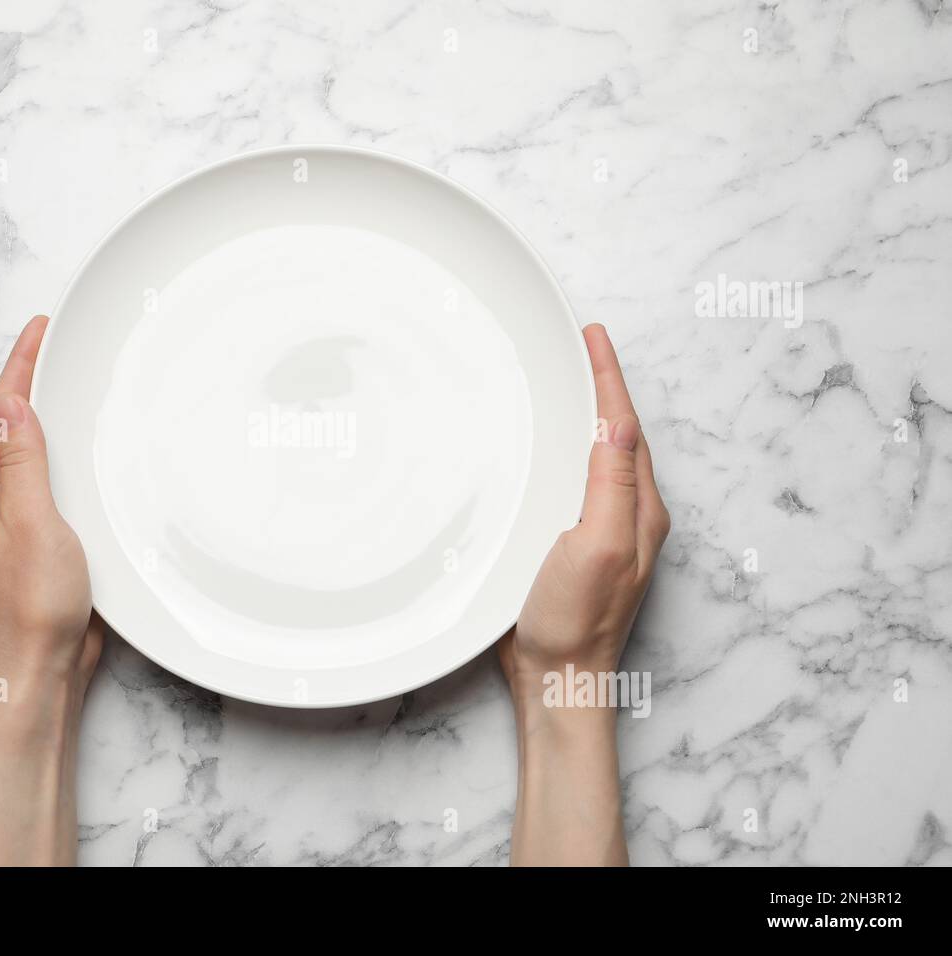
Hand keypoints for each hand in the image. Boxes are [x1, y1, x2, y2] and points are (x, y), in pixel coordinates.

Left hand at [0, 314, 102, 683]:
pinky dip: (61, 453)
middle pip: (7, 424)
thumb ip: (23, 461)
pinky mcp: (39, 540)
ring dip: (43, 414)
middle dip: (28, 379)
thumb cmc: (33, 604)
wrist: (40, 667)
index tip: (41, 328)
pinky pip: (46, 480)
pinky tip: (81, 454)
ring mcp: (14, 521)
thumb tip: (11, 403)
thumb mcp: (32, 521)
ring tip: (66, 382)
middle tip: (53, 343)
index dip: (20, 365)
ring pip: (26, 451)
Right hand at [499, 322, 668, 866]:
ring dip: (584, 415)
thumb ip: (611, 487)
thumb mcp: (599, 548)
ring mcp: (600, 530)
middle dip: (601, 386)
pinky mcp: (571, 545)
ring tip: (565, 380)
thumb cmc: (577, 623)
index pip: (624, 426)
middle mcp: (626, 515)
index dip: (608, 377)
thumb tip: (614, 425)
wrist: (557, 680)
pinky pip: (574, 482)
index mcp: (639, 509)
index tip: (592, 335)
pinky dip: (563, 451)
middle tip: (580, 345)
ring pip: (596, 456)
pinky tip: (543, 448)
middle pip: (617, 434)